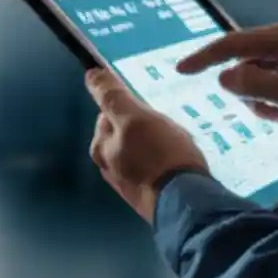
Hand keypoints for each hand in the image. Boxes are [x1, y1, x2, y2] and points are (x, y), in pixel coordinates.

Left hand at [86, 67, 208, 224]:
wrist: (187, 204)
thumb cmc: (161, 156)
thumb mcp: (135, 119)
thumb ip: (111, 97)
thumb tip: (90, 73)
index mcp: (100, 147)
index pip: (109, 111)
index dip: (129, 105)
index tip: (147, 108)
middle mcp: (107, 165)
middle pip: (123, 131)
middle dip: (141, 125)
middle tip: (166, 128)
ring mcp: (127, 183)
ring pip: (139, 149)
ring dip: (153, 144)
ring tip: (176, 146)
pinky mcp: (147, 196)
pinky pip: (152, 168)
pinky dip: (161, 162)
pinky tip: (177, 164)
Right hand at [175, 17, 277, 136]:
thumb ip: (258, 86)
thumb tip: (223, 79)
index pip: (234, 43)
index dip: (205, 57)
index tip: (180, 70)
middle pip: (244, 62)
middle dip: (251, 93)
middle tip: (275, 115)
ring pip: (256, 76)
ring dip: (264, 100)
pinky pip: (271, 81)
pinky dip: (275, 100)